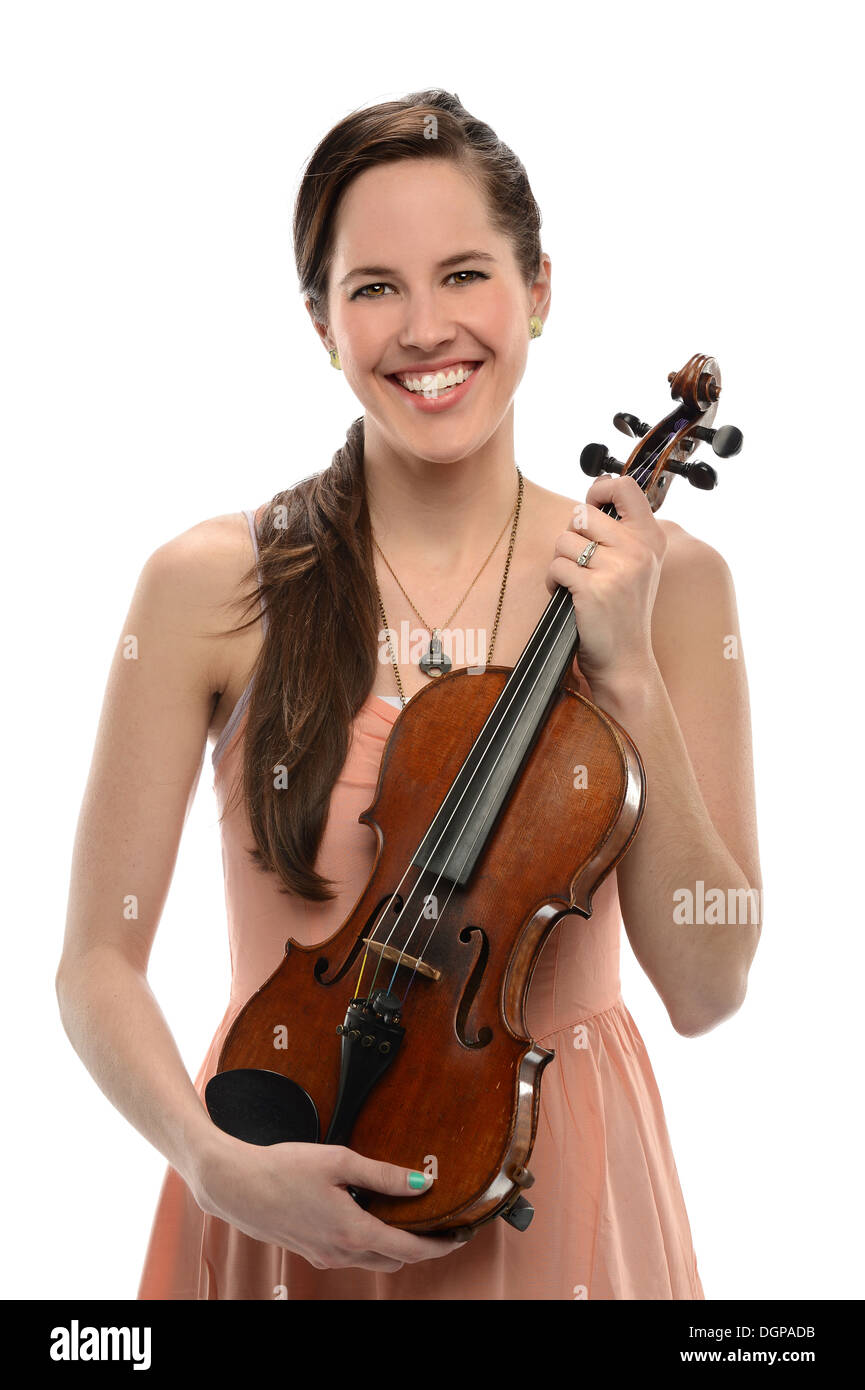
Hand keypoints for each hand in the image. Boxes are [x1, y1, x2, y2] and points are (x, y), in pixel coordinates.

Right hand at [191, 1135, 469, 1272]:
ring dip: (394, 1245)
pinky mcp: (311, 1251)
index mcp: (352, 1231)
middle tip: (439, 1225)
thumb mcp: (338, 1161)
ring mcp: (324, 1256)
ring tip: (407, 1217)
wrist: (234, 1184)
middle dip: (421, 1248)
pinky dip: (370, 1241)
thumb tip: (423, 1183)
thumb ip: (383, 1174)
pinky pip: (351, 1254)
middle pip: (395, 1260)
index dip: (439, 1246)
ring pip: (373, 1259)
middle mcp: (340, 1252)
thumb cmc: (282, 1168)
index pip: (410, 1250)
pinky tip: (368, 1214)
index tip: (459, 1236)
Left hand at [545, 473, 666, 695]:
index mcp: (651, 539)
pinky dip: (553, 582)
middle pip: (581, 514)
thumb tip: (591, 499)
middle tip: (580, 562)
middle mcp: (639, 550)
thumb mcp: (638, 567)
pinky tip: (567, 596)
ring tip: (575, 582)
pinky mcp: (593, 589)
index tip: (591, 505)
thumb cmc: (623, 612)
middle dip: (570, 537)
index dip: (599, 489)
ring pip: (564, 541)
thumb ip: (622, 534)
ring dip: (560, 562)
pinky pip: (556, 567)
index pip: (625, 487)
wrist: (625, 661)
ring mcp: (618, 569)